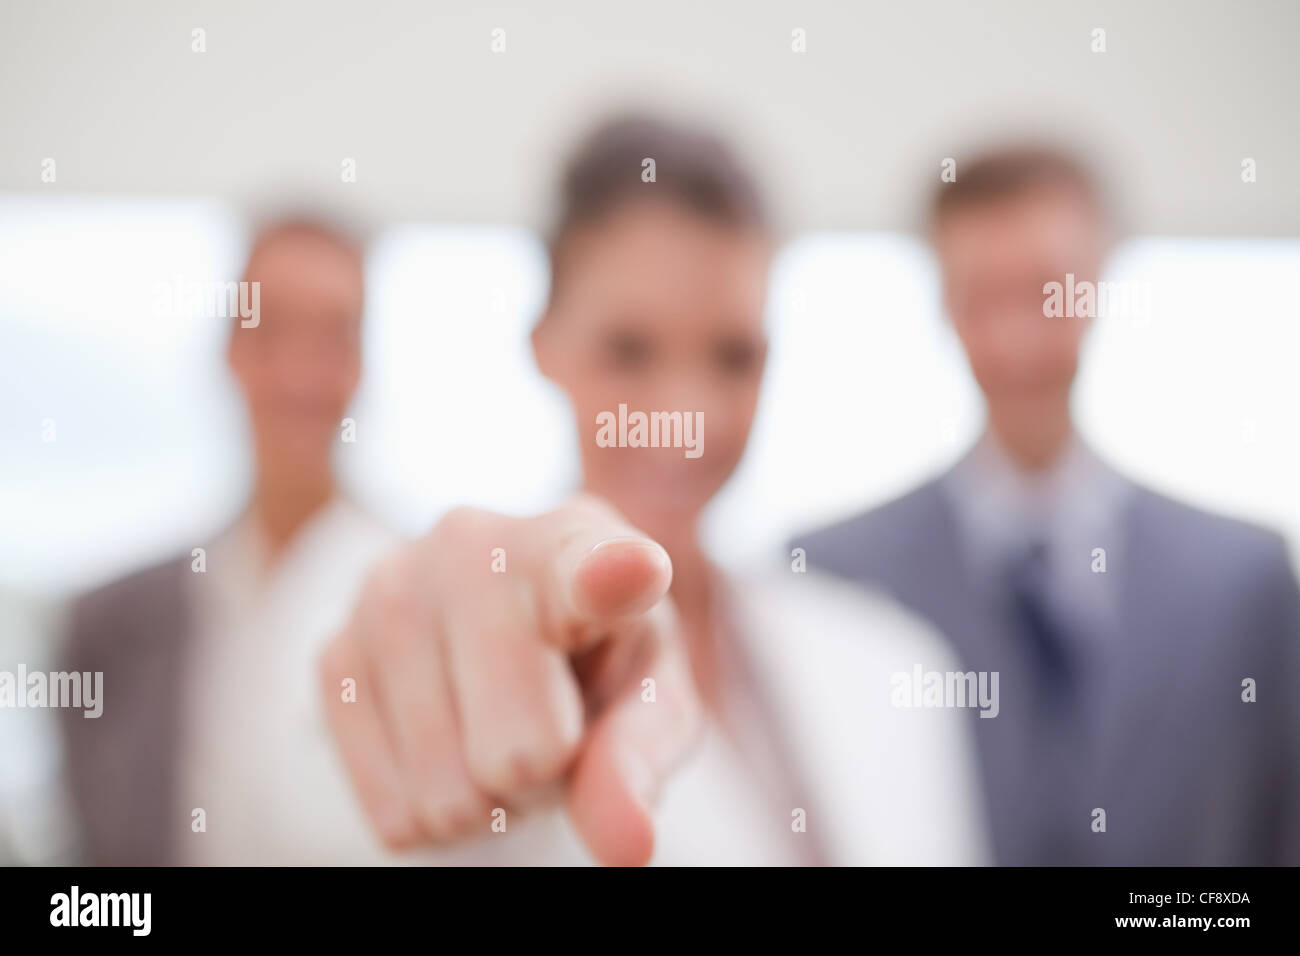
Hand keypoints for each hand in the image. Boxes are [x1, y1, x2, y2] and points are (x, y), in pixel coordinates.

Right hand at [319, 494, 701, 865]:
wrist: (507, 628)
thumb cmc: (598, 662)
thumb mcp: (649, 703)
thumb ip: (641, 759)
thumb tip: (627, 845)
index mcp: (578, 543)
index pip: (593, 567)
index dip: (615, 575)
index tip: (635, 570)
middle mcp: (472, 546)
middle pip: (518, 754)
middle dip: (539, 774)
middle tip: (548, 723)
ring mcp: (388, 593)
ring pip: (447, 797)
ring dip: (483, 797)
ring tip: (495, 724)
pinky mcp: (333, 652)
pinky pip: (394, 813)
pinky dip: (429, 811)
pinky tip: (447, 740)